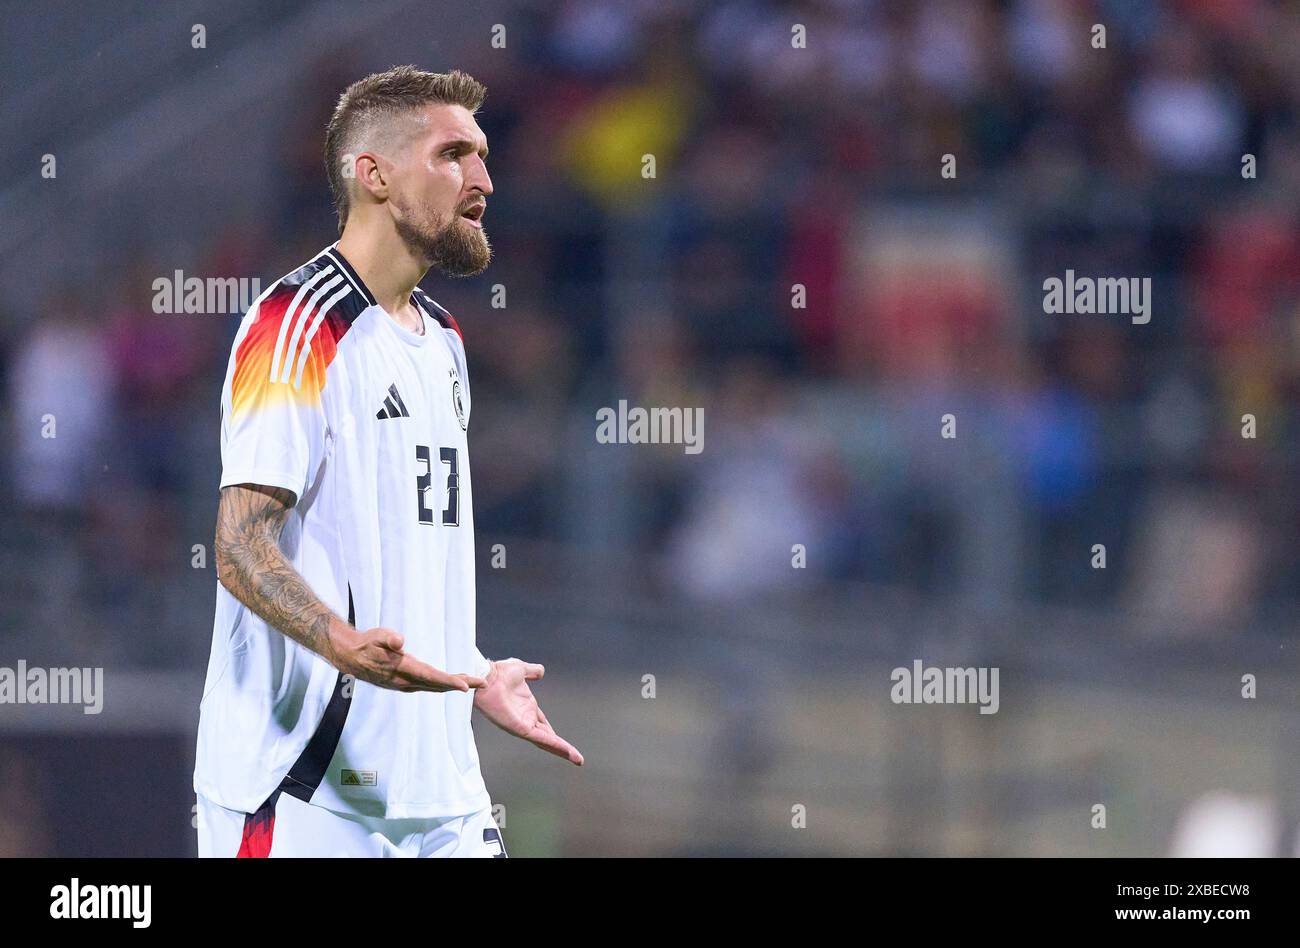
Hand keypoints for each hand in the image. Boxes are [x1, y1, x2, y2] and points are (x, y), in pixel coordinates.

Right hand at [330, 624, 485, 693]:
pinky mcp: (403, 684)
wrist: (350, 656)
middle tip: (483, 683)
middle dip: (461, 684)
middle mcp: (405, 681)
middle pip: (438, 685)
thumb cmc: (366, 643)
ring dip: (454, 685)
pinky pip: (428, 686)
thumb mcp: (376, 635)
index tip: (465, 685)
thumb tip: (399, 641)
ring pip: (434, 687)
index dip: (449, 681)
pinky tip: (450, 683)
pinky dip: (442, 685)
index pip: (430, 677)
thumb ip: (388, 638)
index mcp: (402, 669)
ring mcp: (404, 684)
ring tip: (473, 683)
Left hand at [473, 658, 583, 764]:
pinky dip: (554, 744)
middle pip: (548, 738)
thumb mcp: (522, 670)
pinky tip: (566, 751)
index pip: (545, 727)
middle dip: (563, 749)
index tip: (567, 747)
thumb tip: (541, 671)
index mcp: (528, 709)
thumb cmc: (498, 673)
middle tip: (578, 760)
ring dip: (562, 750)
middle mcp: (526, 720)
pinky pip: (541, 739)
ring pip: (547, 742)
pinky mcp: (520, 729)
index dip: (556, 737)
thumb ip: (532, 671)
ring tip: (577, 759)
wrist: (487, 676)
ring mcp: (523, 726)